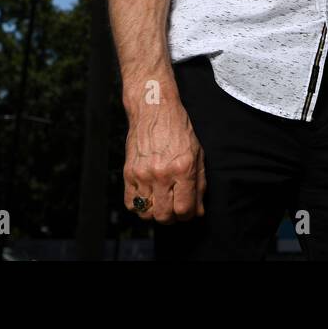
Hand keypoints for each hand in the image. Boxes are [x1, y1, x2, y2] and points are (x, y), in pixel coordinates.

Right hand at [123, 100, 205, 224]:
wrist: (154, 111)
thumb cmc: (178, 130)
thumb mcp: (197, 154)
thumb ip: (199, 184)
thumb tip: (199, 210)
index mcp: (183, 168)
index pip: (184, 209)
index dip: (188, 215)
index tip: (189, 211)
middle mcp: (162, 173)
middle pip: (164, 215)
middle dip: (172, 218)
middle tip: (175, 209)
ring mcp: (143, 174)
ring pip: (146, 213)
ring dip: (155, 213)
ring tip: (162, 203)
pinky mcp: (128, 173)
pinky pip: (130, 203)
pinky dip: (139, 207)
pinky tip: (148, 197)